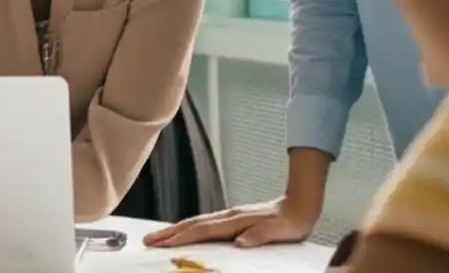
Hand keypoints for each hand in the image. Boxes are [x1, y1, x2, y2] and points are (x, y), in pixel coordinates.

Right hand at [142, 197, 318, 248]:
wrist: (299, 205)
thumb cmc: (291, 222)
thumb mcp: (279, 232)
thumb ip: (258, 236)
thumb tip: (239, 243)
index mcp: (236, 221)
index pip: (203, 230)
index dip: (182, 237)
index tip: (164, 243)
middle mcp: (228, 216)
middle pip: (192, 224)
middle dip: (169, 232)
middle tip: (148, 239)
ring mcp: (229, 216)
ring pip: (195, 223)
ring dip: (175, 230)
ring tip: (158, 236)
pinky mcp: (231, 219)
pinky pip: (203, 224)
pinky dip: (188, 228)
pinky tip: (184, 232)